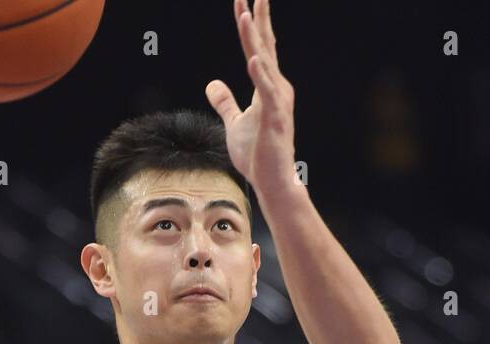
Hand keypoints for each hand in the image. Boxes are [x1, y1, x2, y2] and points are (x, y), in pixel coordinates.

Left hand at [204, 0, 298, 199]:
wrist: (272, 182)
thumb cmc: (257, 154)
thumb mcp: (234, 122)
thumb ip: (225, 102)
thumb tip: (212, 84)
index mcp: (267, 86)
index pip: (259, 47)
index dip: (252, 22)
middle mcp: (276, 88)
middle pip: (264, 46)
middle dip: (257, 19)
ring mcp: (277, 102)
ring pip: (265, 63)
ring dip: (255, 39)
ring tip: (245, 16)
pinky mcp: (275, 119)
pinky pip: (267, 92)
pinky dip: (260, 74)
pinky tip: (254, 58)